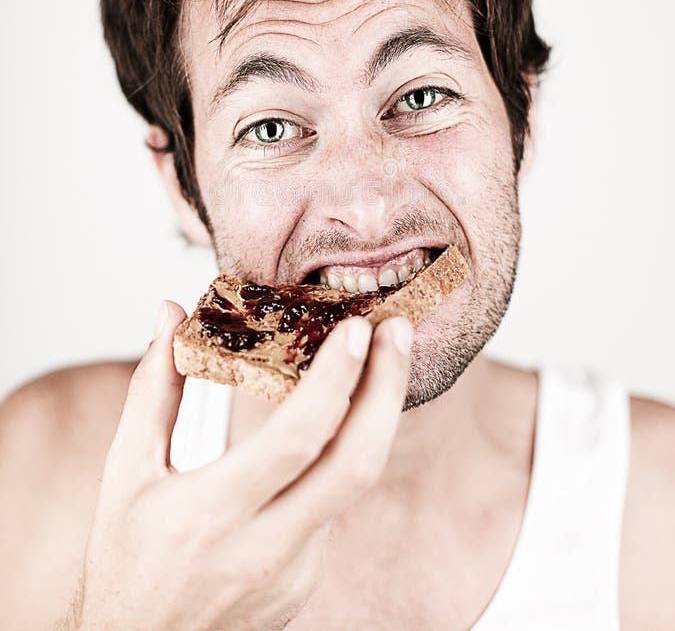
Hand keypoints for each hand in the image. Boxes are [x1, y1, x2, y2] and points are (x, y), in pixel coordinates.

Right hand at [68, 300, 412, 629]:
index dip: (335, 380)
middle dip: (386, 390)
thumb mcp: (125, 472)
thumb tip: (171, 314)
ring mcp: (295, 569)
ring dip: (377, 415)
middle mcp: (265, 547)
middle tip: (397, 333)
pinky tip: (346, 415)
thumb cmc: (127, 562)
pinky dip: (347, 451)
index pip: (297, 438)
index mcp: (213, 514)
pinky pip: (338, 504)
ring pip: (356, 483)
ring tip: (386, 360)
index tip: (356, 331)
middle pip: (355, 464)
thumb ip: (153, 390)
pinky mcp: (308, 578)